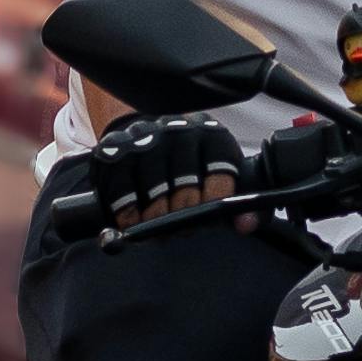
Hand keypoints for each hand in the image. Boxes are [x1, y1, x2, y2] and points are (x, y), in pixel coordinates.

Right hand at [86, 111, 242, 225]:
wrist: (146, 135)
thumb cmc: (192, 166)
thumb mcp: (224, 176)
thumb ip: (246, 205)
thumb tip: (245, 225)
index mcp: (212, 135)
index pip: (221, 171)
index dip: (216, 201)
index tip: (208, 217)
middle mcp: (179, 131)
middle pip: (186, 187)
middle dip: (185, 216)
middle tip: (182, 229)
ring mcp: (144, 138)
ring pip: (154, 192)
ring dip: (156, 218)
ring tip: (159, 229)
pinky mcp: (115, 150)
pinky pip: (122, 191)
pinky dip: (129, 214)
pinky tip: (134, 222)